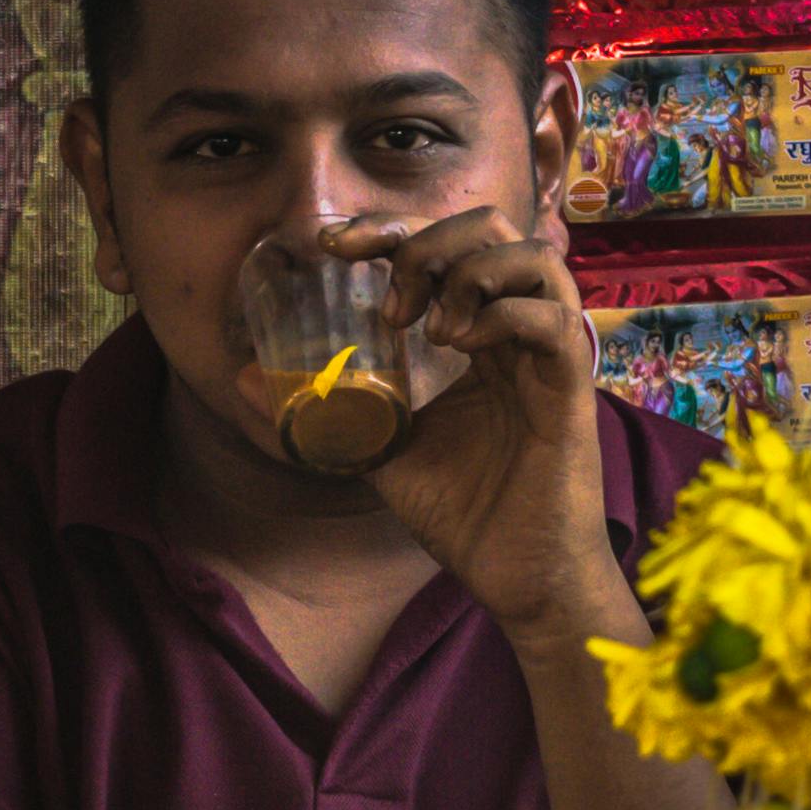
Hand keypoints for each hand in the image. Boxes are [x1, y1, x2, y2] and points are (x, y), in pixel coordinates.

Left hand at [316, 208, 624, 648]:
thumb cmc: (466, 514)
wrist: (520, 581)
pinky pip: (555, 321)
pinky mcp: (570, 393)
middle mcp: (518, 334)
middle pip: (494, 229)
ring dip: (470, 271)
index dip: (390, 228)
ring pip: (536, 258)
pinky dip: (503, 315)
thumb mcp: (379, 450)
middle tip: (388, 302)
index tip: (334, 246)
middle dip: (428, 241)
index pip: (446, 245)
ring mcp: (549, 358)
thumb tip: (240, 377)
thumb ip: (326, 408)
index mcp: (480, 336)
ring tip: (429, 326)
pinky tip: (459, 345)